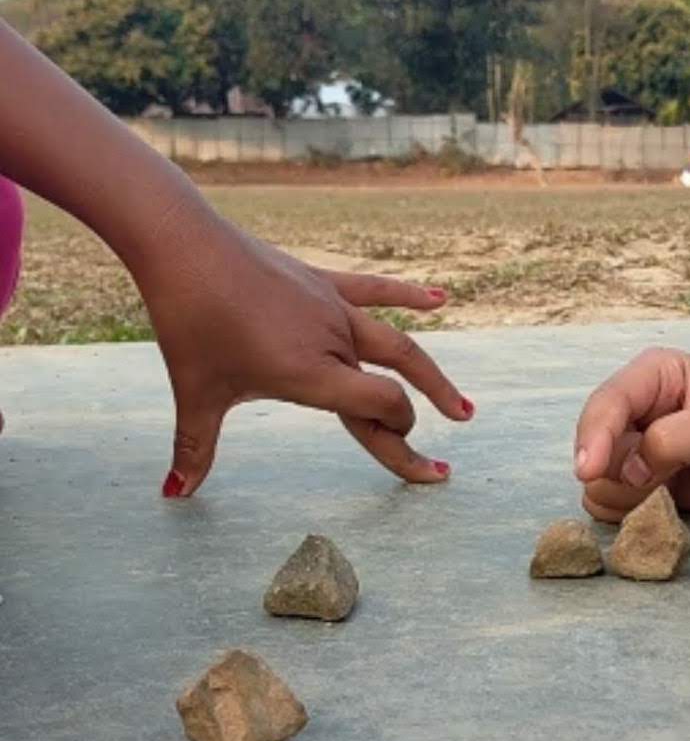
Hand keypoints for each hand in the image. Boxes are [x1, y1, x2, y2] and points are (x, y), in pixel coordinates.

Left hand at [135, 216, 469, 495]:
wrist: (184, 246)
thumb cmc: (189, 322)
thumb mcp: (195, 392)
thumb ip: (195, 447)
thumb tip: (176, 494)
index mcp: (311, 373)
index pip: (381, 408)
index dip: (403, 441)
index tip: (422, 469)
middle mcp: (333, 342)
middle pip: (396, 385)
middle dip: (423, 423)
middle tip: (446, 460)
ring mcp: (333, 309)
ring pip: (397, 344)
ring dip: (432, 377)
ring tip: (461, 406)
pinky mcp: (323, 283)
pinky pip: (377, 291)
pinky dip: (411, 296)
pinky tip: (441, 298)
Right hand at [571, 347, 689, 520]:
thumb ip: (673, 442)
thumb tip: (629, 472)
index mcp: (654, 376)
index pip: (605, 405)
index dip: (594, 438)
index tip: (590, 471)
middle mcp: (638, 411)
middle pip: (594, 449)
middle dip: (617, 474)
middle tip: (665, 482)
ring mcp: (640, 450)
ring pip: (599, 484)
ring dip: (627, 498)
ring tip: (674, 490)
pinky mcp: (649, 485)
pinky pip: (616, 507)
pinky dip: (634, 514)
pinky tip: (672, 505)